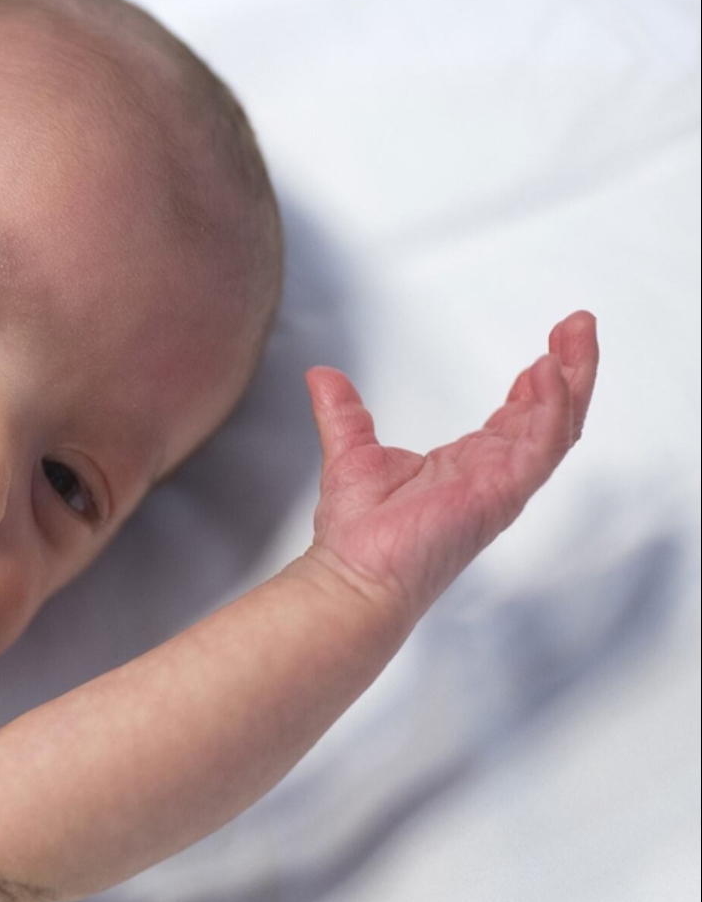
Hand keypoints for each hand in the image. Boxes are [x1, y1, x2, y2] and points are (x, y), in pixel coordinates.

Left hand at [301, 312, 597, 621]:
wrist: (352, 575)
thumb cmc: (358, 535)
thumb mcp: (351, 452)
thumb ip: (344, 413)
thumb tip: (322, 377)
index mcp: (467, 465)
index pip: (518, 417)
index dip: (538, 383)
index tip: (550, 346)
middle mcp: (492, 475)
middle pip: (551, 416)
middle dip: (570, 368)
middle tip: (578, 325)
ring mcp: (501, 485)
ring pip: (557, 426)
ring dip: (573, 378)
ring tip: (577, 336)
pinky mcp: (500, 493)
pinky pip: (540, 447)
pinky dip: (551, 408)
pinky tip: (550, 373)